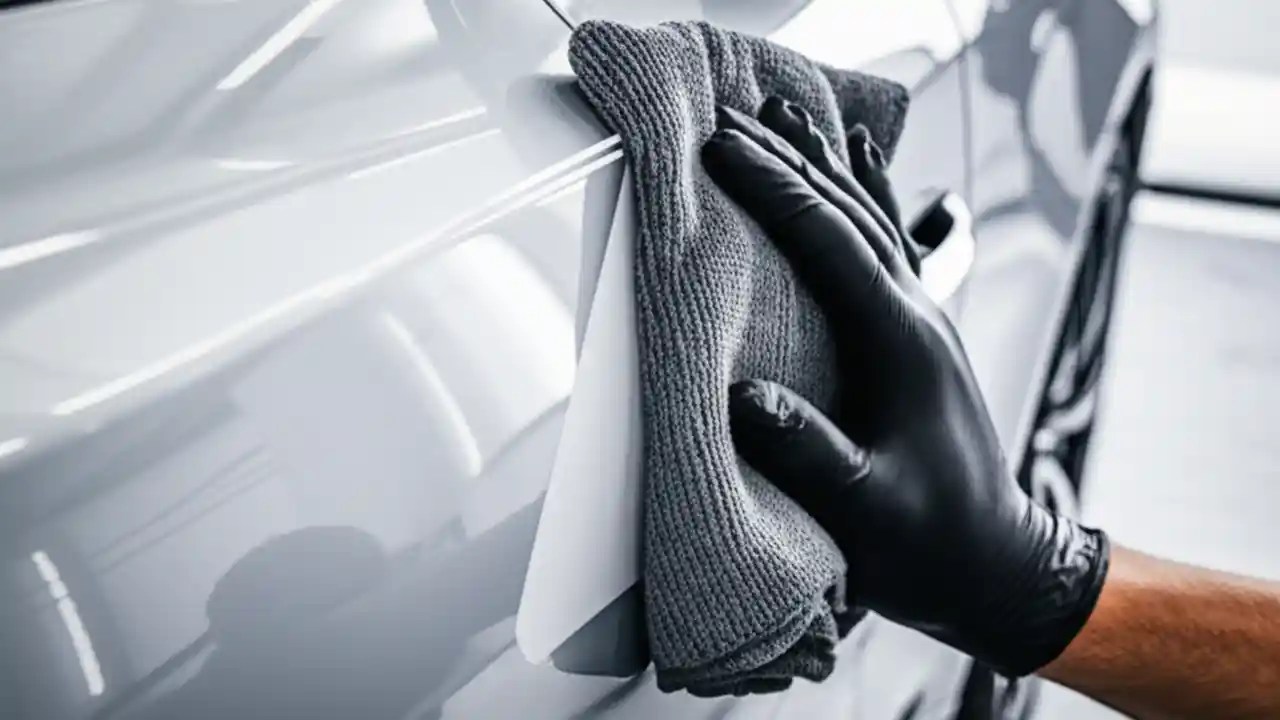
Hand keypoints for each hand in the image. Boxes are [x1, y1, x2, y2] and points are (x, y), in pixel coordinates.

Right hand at [702, 98, 1108, 675]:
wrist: (999, 566)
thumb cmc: (934, 544)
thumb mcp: (868, 510)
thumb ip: (811, 454)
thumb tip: (744, 398)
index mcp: (902, 342)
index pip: (828, 241)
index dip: (772, 189)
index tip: (719, 148)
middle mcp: (918, 315)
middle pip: (849, 211)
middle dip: (789, 158)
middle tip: (732, 114)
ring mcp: (925, 321)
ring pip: (871, 218)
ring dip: (825, 164)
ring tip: (789, 114)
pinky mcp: (918, 338)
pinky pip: (890, 246)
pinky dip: (870, 195)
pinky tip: (863, 163)